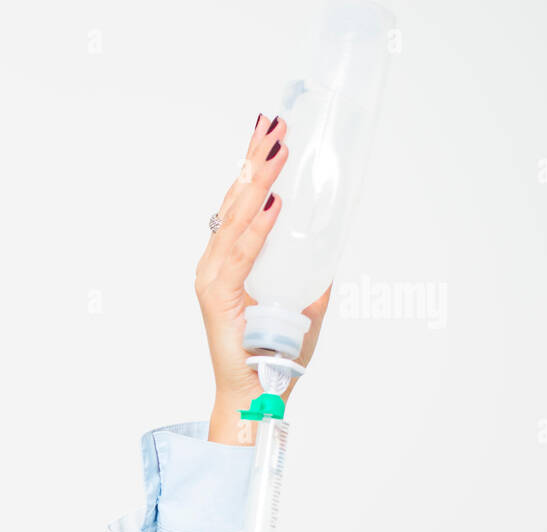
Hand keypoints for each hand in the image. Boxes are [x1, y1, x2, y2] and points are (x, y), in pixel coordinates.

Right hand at [195, 114, 331, 443]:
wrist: (256, 393)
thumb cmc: (274, 352)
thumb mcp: (305, 301)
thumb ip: (313, 272)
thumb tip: (334, 241)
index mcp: (230, 260)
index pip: (240, 201)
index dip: (253, 163)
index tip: (268, 129)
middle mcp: (215, 264)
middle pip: (234, 199)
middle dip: (256, 159)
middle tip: (276, 123)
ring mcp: (212, 279)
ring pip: (235, 218)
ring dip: (258, 180)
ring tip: (277, 149)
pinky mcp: (216, 297)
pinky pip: (240, 254)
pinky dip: (256, 227)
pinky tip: (272, 202)